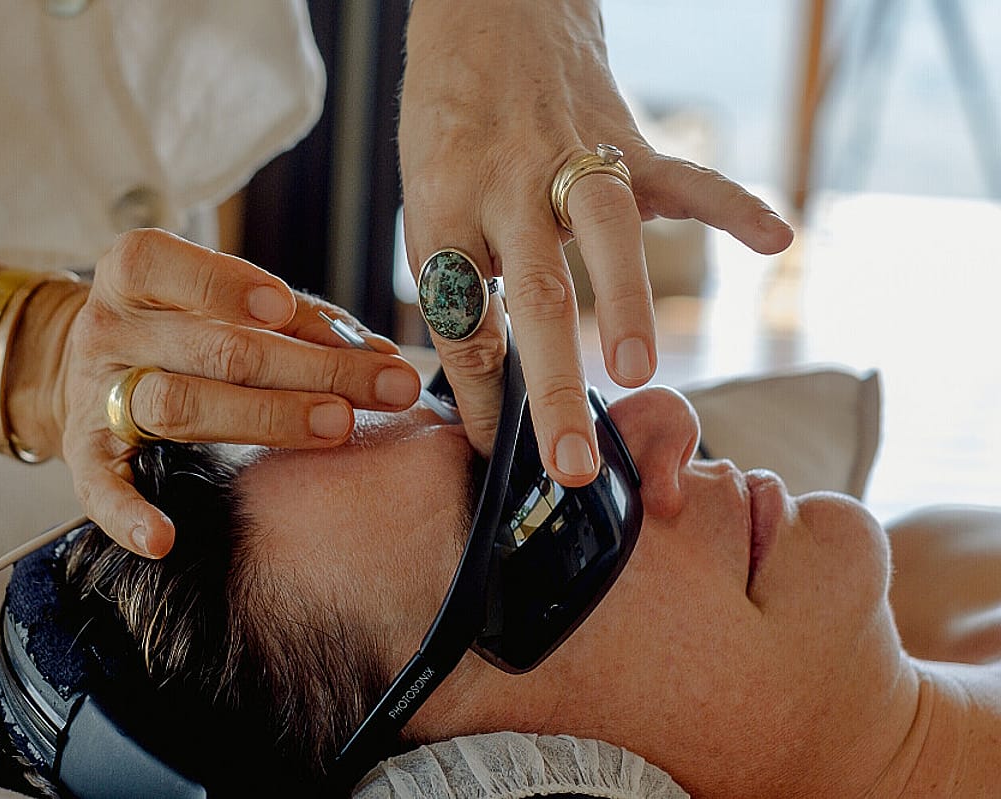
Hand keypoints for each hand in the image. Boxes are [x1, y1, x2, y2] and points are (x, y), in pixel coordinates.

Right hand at [22, 229, 420, 556]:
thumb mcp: (224, 305)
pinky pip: (101, 491)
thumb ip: (299, 322)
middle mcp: (108, 332)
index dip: (221, 283)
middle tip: (381, 386)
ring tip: (335, 426)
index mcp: (133, 277)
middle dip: (306, 367)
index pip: (162, 264)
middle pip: (210, 348)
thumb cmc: (184, 330)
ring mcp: (96, 398)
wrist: (87, 373)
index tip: (283, 307)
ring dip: (263, 418)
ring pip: (176, 406)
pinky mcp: (87, 459)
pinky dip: (129, 516)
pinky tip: (164, 539)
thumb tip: (384, 357)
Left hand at [400, 0, 792, 485]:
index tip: (492, 447)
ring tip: (638, 370)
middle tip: (569, 461)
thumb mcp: (426, 201)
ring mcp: (570, 159)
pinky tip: (776, 238)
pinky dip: (731, 205)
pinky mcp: (624, 138)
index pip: (462, 317)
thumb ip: (459, 279)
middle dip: (551, 384)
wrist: (489, 16)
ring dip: (626, 299)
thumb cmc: (453, 127)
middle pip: (532, 292)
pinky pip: (683, 173)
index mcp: (447, 210)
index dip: (476, 389)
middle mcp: (506, 188)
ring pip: (605, 229)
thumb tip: (482, 383)